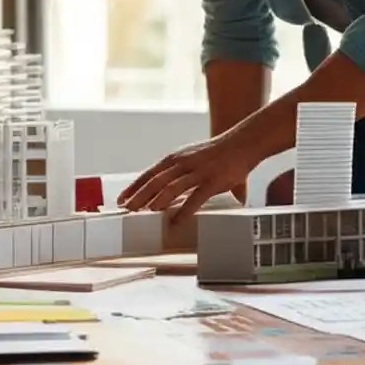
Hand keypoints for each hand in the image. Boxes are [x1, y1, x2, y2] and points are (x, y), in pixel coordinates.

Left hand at [118, 134, 259, 222]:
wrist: (243, 143)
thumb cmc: (218, 153)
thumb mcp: (193, 158)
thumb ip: (180, 174)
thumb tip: (171, 193)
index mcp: (176, 158)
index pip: (149, 173)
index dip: (134, 186)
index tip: (121, 199)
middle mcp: (183, 163)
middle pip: (155, 181)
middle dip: (139, 195)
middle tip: (127, 209)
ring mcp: (198, 172)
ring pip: (171, 187)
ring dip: (157, 200)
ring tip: (146, 212)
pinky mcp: (213, 181)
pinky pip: (195, 198)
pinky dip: (184, 211)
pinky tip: (176, 221)